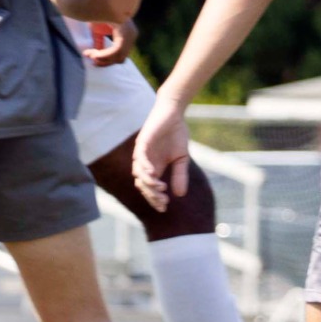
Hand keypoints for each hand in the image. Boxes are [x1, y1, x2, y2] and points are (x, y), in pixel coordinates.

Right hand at [84, 18, 137, 66]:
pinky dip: (104, 55)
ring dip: (102, 59)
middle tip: (88, 56)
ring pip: (118, 57)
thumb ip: (99, 42)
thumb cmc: (99, 10)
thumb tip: (96, 55)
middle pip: (120, 59)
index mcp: (127, 33)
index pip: (120, 55)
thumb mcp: (98, 29)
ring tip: (90, 54)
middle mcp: (132, 35)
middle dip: (103, 61)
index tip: (90, 56)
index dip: (106, 60)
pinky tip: (94, 53)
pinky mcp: (125, 33)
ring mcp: (130, 34)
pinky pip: (116, 51)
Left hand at [132, 96, 191, 212]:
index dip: (155, 199)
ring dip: (148, 183)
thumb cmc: (176, 134)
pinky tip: (153, 174)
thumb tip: (180, 195)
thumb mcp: (181, 159)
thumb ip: (180, 175)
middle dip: (152, 195)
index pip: (150, 188)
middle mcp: (145, 163)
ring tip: (160, 188)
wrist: (174, 114)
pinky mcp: (142, 142)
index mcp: (153, 168)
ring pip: (139, 173)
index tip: (164, 208)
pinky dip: (144, 167)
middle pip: (142, 184)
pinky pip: (139, 158)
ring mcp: (142, 153)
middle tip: (163, 201)